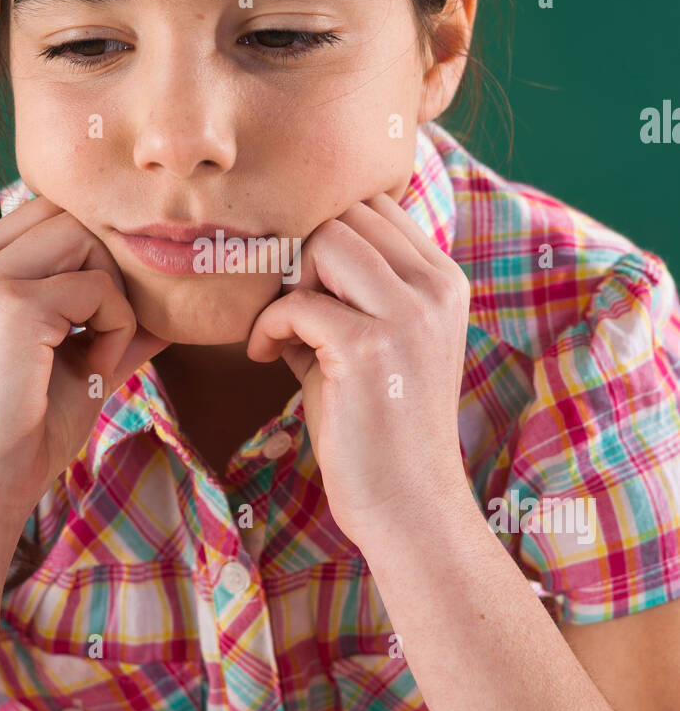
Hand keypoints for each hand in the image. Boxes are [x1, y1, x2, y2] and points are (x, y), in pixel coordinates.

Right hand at [0, 195, 169, 543]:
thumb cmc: (26, 428)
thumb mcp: (78, 357)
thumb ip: (116, 316)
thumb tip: (178, 291)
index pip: (52, 213)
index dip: (93, 256)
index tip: (98, 318)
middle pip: (73, 217)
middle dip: (108, 271)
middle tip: (104, 335)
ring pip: (88, 241)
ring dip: (113, 299)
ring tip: (95, 355)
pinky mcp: (11, 306)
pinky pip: (99, 288)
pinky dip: (114, 330)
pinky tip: (94, 372)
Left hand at [246, 192, 471, 550]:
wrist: (407, 503)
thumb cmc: (375, 424)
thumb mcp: (370, 341)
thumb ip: (342, 289)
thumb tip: (280, 245)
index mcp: (444, 280)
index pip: (375, 206)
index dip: (327, 237)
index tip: (306, 288)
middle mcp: (435, 288)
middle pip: (345, 216)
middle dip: (302, 256)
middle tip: (288, 310)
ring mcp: (408, 315)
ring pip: (324, 241)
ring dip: (287, 281)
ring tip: (281, 330)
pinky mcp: (369, 348)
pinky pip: (296, 301)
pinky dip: (268, 325)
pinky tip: (266, 356)